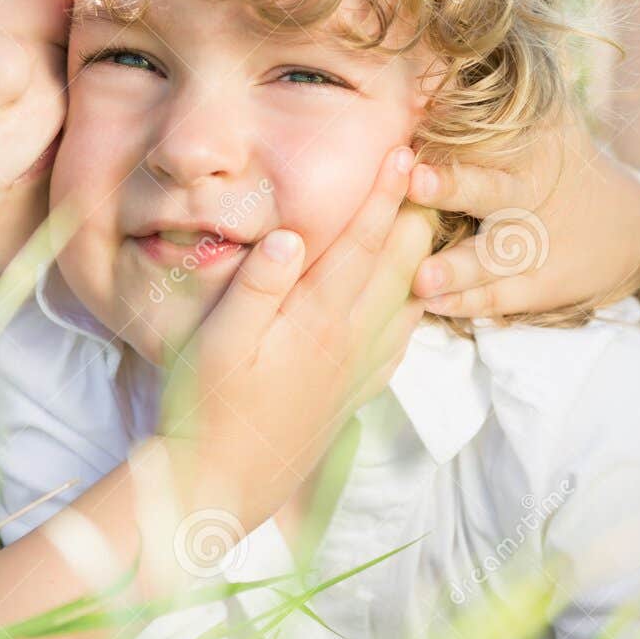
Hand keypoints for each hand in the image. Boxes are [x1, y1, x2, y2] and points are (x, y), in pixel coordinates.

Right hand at [176, 145, 429, 529]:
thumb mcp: (216, 341)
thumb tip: (290, 232)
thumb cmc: (204, 408)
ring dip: (423, 259)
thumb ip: (255, 285)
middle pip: (399, 268)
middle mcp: (347, 343)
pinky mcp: (350, 395)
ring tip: (431, 222)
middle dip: (418, 215)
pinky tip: (412, 300)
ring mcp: (354, 371)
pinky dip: (413, 311)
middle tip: (435, 171)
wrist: (219, 485)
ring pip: (406, 303)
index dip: (384, 195)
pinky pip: (397, 344)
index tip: (405, 154)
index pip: (361, 244)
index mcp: (315, 321)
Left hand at [406, 109, 639, 318]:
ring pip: (493, 256)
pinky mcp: (542, 284)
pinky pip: (502, 296)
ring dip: (457, 267)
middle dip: (452, 184)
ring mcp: (538, 243)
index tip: (417, 123)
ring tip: (422, 279)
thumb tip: (448, 41)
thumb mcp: (548, 120)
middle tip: (415, 181)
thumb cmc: (561, 163)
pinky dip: (470, 302)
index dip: (454, 128)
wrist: (635, 226)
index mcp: (528, 146)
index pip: (489, 133)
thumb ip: (501, 89)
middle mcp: (531, 192)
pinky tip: (435, 306)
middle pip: (490, 187)